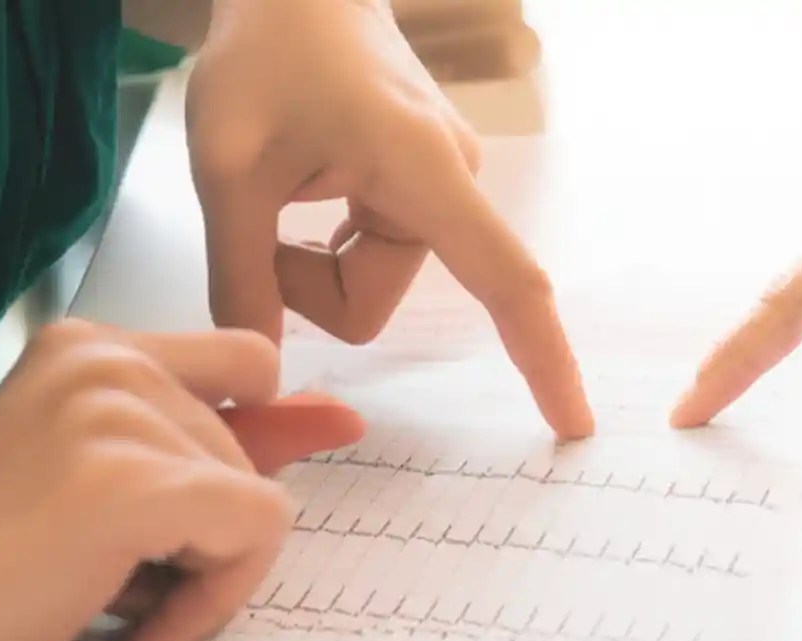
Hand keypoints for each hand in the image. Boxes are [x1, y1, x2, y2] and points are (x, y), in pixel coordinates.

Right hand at [0, 320, 363, 640]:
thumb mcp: (98, 476)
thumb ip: (208, 440)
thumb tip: (340, 417)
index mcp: (90, 347)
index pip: (246, 359)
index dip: (260, 430)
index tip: (228, 494)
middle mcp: (108, 359)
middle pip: (253, 445)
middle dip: (211, 531)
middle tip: (135, 584)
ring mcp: (117, 414)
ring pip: (260, 495)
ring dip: (208, 573)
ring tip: (124, 605)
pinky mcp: (133, 483)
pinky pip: (256, 531)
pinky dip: (215, 598)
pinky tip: (145, 633)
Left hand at [187, 0, 592, 438]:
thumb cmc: (265, 54)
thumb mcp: (227, 168)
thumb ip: (240, 278)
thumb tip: (260, 378)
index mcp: (426, 173)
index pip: (506, 281)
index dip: (542, 359)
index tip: (573, 425)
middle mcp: (453, 183)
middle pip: (375, 301)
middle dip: (306, 284)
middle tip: (256, 211)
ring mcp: (441, 185)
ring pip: (367, 282)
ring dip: (309, 260)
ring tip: (280, 182)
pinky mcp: (422, 186)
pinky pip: (372, 253)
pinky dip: (325, 242)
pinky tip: (304, 181)